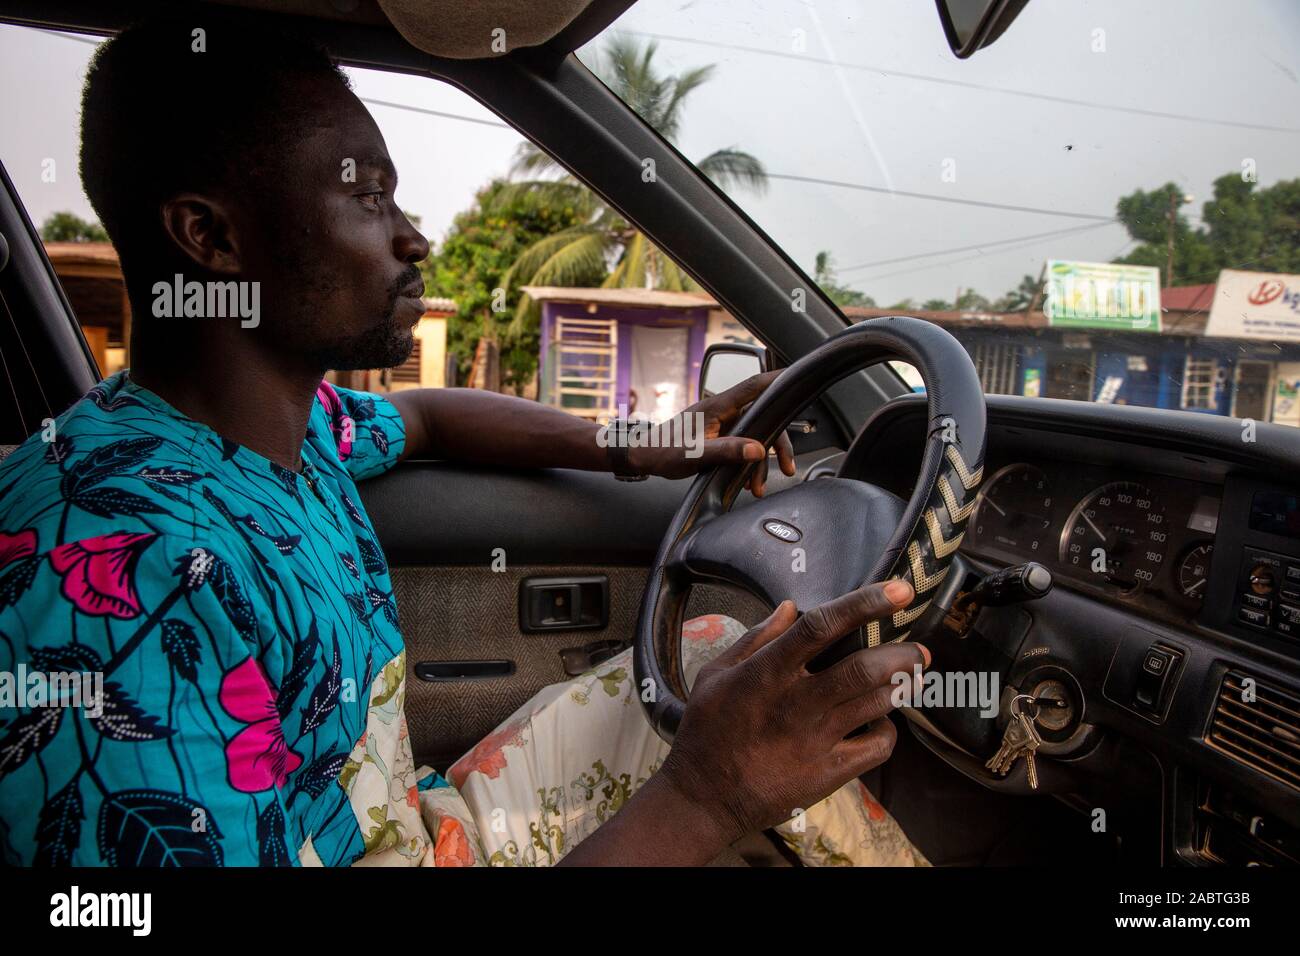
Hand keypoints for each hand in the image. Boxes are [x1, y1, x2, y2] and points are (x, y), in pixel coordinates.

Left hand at [628, 370, 795, 495]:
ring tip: (757, 486)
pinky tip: (746, 480)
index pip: (753, 387)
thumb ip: (727, 450)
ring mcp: (721, 423)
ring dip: (761, 461)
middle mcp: (722, 411)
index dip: (777, 380)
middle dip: (777, 443)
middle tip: (786, 468)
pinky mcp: (718, 435)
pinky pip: (743, 443)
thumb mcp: (695, 455)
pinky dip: (748, 462)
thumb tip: (757, 450)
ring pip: (754, 434)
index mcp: (717, 407)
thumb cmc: (663, 452)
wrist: (643, 457)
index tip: (797, 377)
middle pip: (762, 417)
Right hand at [656, 580, 927, 844]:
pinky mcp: (828, 772)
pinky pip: (876, 747)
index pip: (821, 627)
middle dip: (902, 654)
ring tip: (912, 678)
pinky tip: (881, 722)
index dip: (864, 604)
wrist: (703, 797)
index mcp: (767, 673)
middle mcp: (797, 703)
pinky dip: (888, 730)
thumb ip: (755, 638)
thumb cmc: (706, 731)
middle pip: (863, 668)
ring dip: (902, 687)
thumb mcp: (714, 674)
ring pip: (876, 703)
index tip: (899, 591)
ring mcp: (815, 739)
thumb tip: (789, 607)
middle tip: (919, 650)